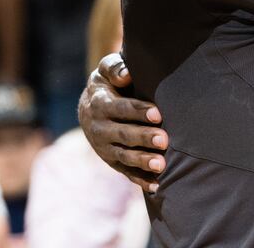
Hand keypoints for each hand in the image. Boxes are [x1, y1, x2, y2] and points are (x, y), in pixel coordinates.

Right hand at [78, 53, 168, 192]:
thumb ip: (115, 68)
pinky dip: (140, 179)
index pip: (121, 108)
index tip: (158, 114)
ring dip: (142, 161)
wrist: (89, 107)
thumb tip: (127, 73)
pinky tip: (157, 185)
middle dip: (144, 137)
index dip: (139, 111)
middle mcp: (99, 128)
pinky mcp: (111, 160)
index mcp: (99, 104)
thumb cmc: (108, 83)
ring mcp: (104, 147)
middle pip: (123, 134)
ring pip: (124, 156)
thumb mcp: (106, 70)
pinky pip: (125, 171)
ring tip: (162, 164)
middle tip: (164, 139)